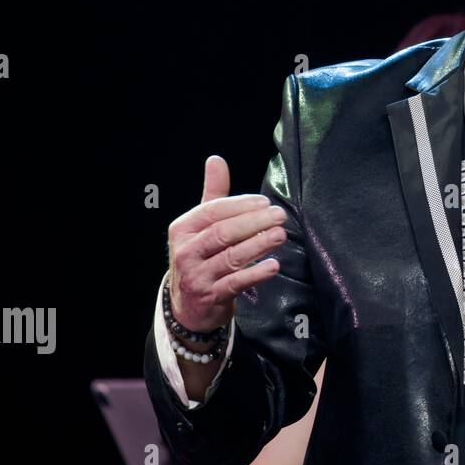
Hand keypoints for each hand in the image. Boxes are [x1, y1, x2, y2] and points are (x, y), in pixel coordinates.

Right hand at [166, 155, 286, 332]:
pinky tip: (274, 266)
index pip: (213, 212)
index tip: (265, 202)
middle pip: (223, 233)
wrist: (188, 305)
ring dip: (259, 245)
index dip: (240, 205)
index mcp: (183, 229)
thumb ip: (213, 195)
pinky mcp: (210, 297)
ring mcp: (196, 276)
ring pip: (231, 257)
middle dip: (254, 223)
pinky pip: (235, 283)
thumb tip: (216, 159)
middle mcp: (186, 252)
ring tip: (281, 235)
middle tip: (280, 216)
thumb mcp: (200, 226)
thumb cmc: (201, 256)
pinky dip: (255, 274)